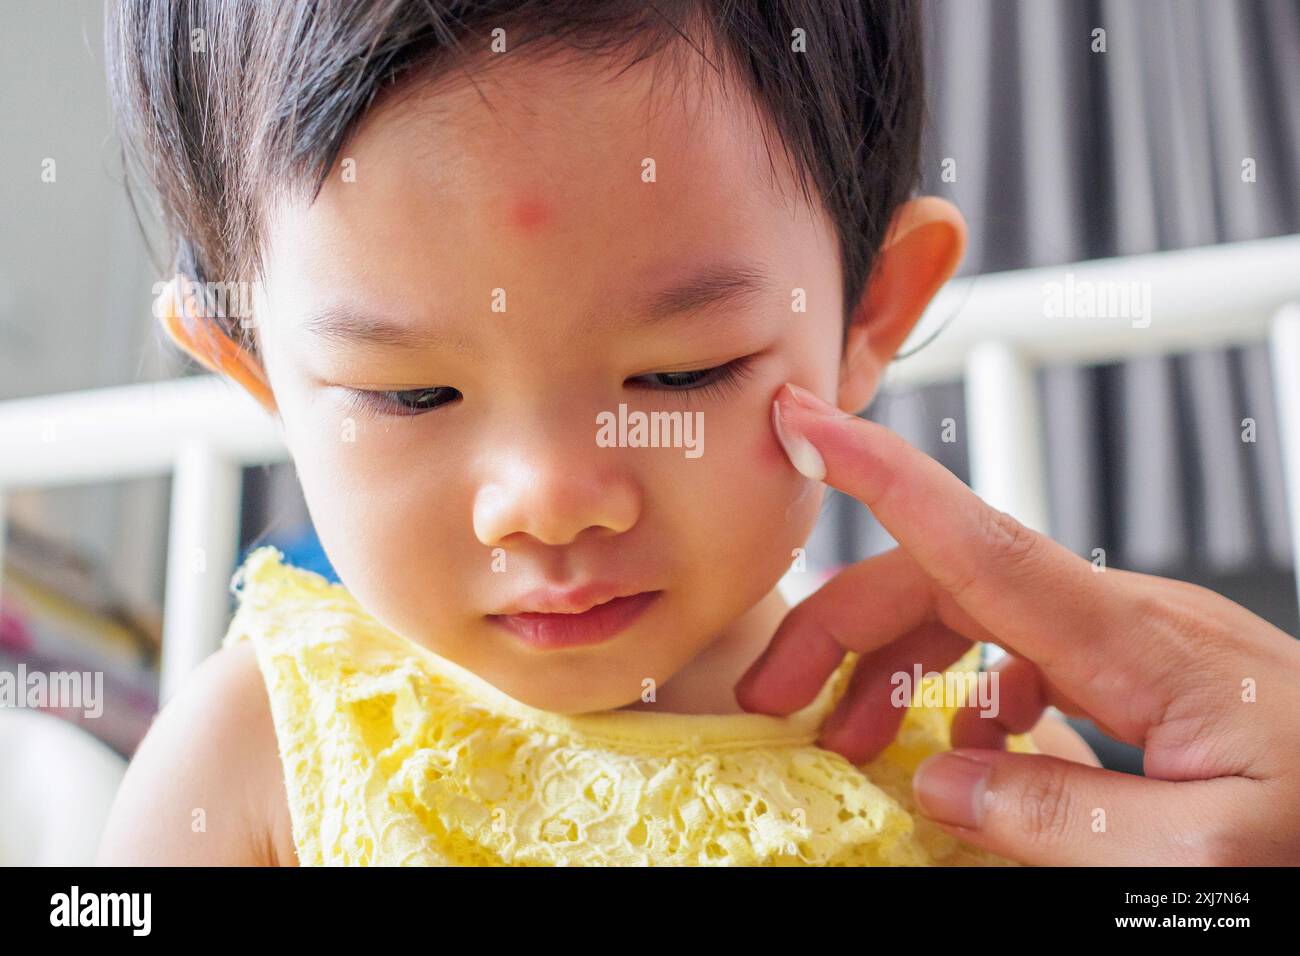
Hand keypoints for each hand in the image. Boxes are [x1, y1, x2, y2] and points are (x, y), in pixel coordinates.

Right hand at [735, 382, 1299, 864]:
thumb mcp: (1205, 860)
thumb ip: (1060, 824)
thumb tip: (942, 786)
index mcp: (1140, 647)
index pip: (983, 542)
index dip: (882, 478)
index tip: (807, 421)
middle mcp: (1126, 620)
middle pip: (948, 579)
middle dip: (842, 623)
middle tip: (773, 696)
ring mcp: (1133, 640)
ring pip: (975, 613)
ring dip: (893, 666)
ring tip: (849, 739)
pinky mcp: (1140, 668)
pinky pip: (1022, 655)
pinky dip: (963, 698)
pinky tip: (958, 756)